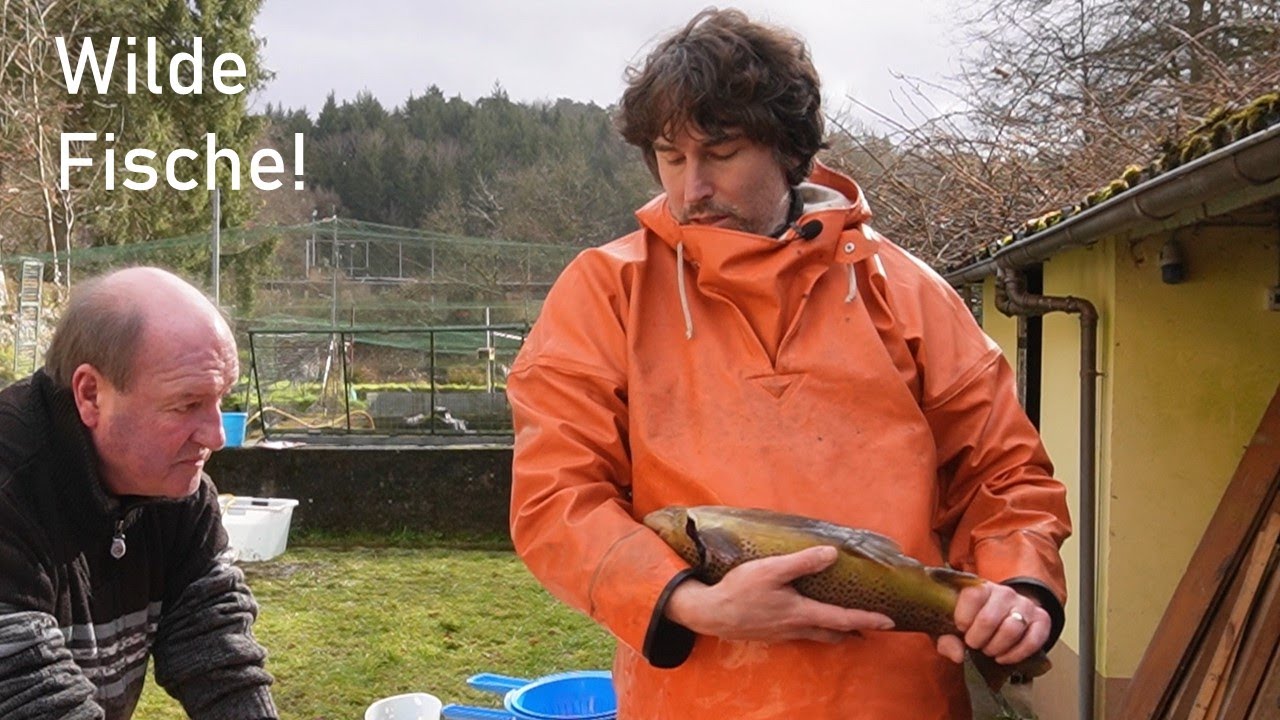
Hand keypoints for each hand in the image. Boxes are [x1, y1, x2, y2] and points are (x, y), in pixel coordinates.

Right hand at [664, 545, 894, 643]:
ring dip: (835, 632)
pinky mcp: (770, 631)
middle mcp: (795, 627)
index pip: (842, 617)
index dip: (867, 619)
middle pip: (833, 633)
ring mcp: (782, 632)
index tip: (889, 622)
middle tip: (871, 628)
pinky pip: (800, 633)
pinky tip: (806, 619)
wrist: (710, 613)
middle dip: (854, 631)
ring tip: (846, 626)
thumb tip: (832, 554)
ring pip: (816, 636)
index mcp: (800, 613)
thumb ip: (801, 562)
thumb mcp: (770, 570)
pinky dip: (814, 628)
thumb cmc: (739, 590)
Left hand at [936, 582, 1048, 664]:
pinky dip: (1016, 654)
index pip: (972, 595)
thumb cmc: (974, 621)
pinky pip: (1033, 640)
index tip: (960, 629)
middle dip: (978, 639)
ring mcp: (1025, 605)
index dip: (963, 617)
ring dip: (996, 647)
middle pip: (990, 618)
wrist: (1004, 616)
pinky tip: (1004, 657)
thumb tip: (958, 654)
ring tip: (989, 651)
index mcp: (981, 587)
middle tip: (974, 645)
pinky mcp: (1042, 620)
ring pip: (1012, 629)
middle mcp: (1005, 593)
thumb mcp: (953, 627)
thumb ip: (947, 639)